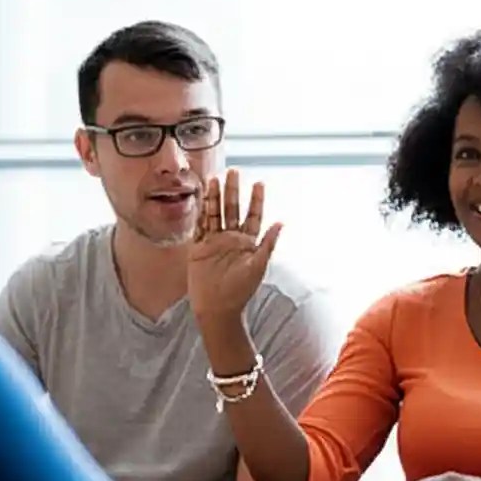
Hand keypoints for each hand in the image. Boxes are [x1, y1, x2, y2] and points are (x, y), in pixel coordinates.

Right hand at [187, 169, 281, 320]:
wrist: (218, 309)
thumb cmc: (241, 291)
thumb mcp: (258, 266)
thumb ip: (268, 244)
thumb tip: (280, 223)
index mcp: (248, 243)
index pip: (253, 216)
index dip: (256, 200)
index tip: (259, 183)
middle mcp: (231, 239)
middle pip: (232, 209)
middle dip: (233, 191)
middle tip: (234, 172)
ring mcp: (214, 242)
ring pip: (215, 214)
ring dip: (214, 197)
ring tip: (214, 179)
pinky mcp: (199, 248)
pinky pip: (199, 226)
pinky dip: (200, 212)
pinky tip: (201, 198)